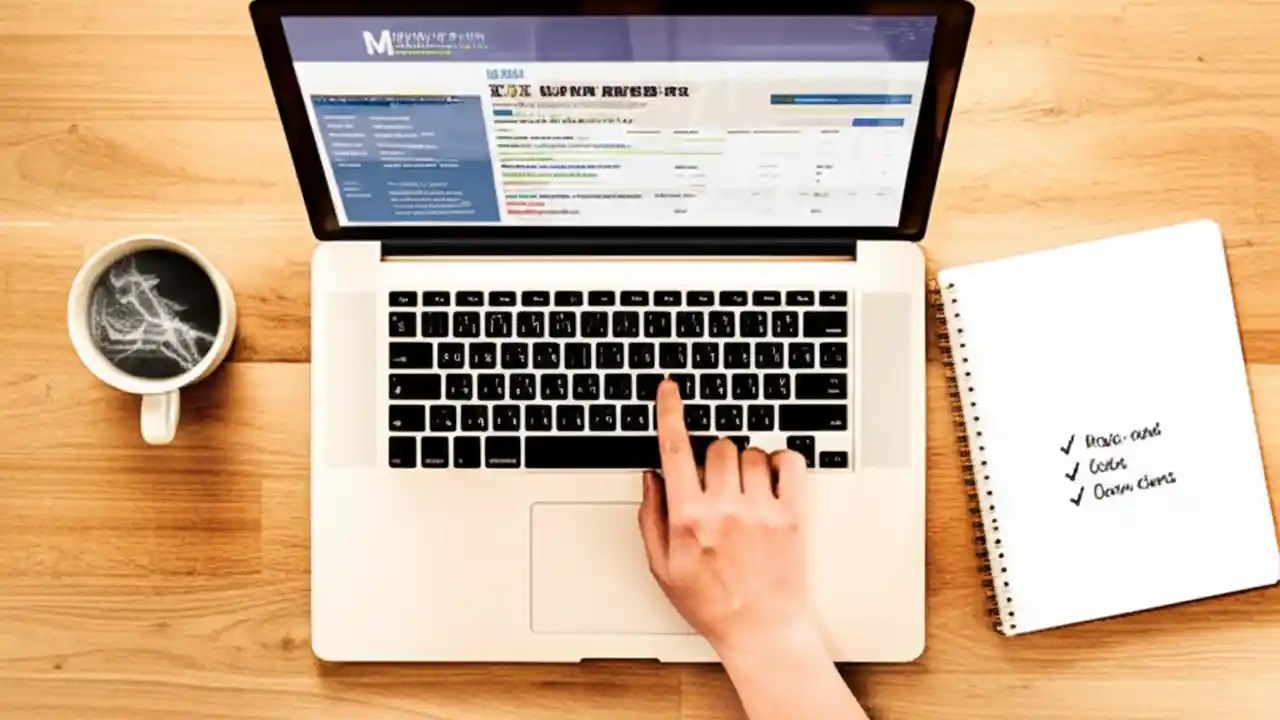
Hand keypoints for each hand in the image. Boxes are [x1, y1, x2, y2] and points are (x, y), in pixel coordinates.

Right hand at [638, 379, 814, 654]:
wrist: (760, 631)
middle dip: (713, 458)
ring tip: (743, 493)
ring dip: (744, 463)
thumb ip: (651, 517)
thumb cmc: (712, 604)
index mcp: (688, 518)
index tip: (669, 387)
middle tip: (715, 485)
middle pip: (717, 446)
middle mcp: (724, 509)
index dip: (669, 411)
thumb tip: (651, 476)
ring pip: (751, 452)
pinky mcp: (791, 515)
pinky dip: (781, 463)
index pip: (675, 449)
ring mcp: (761, 510)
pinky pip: (789, 463)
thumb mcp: (662, 567)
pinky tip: (770, 482)